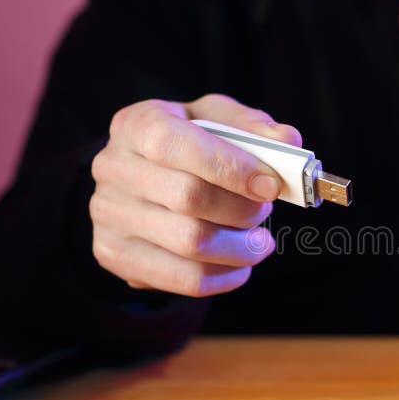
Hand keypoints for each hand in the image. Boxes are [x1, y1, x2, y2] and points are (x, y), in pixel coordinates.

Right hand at [90, 94, 301, 295]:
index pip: (175, 145)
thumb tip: (289, 140)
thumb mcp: (216, 120)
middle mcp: (114, 169)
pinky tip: (241, 264)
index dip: (230, 167)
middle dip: (243, 209)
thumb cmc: (188, 144)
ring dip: (241, 247)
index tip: (271, 185)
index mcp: (136, 125)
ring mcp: (110, 216)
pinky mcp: (116, 256)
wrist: (140, 179)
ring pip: (190, 243)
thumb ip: (253, 126)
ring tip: (259, 241)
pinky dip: (226, 276)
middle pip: (188, 198)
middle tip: (265, 211)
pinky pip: (184, 279)